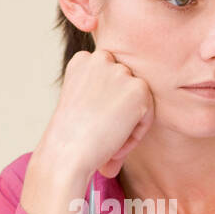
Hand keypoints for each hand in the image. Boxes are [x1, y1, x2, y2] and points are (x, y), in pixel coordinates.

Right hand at [35, 49, 155, 181]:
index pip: (109, 78)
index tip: (94, 125)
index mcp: (82, 60)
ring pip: (137, 100)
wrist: (66, 154)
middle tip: (102, 137)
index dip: (105, 104)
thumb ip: (100, 96)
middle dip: (118, 111)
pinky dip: (136, 135)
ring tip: (108, 145)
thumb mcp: (79, 105)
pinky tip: (116, 147)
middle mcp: (101, 59)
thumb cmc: (68, 138)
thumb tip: (117, 108)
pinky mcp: (139, 90)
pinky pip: (148, 114)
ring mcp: (121, 72)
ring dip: (128, 123)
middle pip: (124, 86)